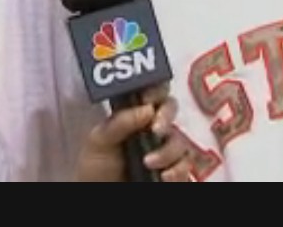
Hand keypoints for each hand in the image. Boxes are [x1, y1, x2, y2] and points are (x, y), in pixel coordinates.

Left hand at [75, 85, 197, 181]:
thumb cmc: (96, 166)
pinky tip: (164, 176)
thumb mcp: (99, 141)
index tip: (147, 98)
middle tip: (155, 129)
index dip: (155, 88)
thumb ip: (119, 122)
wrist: (98, 194)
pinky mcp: (173, 171)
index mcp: (135, 114)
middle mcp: (153, 128)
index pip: (152, 91)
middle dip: (166, 116)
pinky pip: (186, 165)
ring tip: (148, 162)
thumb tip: (146, 108)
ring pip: (180, 140)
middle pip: (172, 110)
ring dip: (167, 151)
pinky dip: (178, 170)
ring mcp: (165, 150)